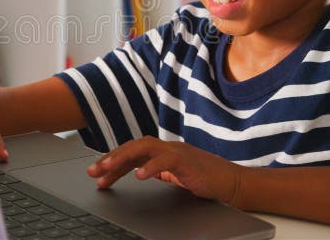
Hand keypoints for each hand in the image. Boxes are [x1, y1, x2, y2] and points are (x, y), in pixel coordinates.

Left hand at [86, 136, 242, 204]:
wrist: (236, 184)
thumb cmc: (208, 181)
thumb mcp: (177, 176)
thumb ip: (160, 171)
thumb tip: (140, 172)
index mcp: (164, 152)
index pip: (133, 153)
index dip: (113, 162)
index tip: (96, 174)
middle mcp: (169, 148)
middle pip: (134, 147)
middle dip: (111, 158)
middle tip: (94, 171)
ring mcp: (178, 152)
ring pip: (145, 147)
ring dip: (123, 158)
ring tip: (108, 169)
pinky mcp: (189, 162)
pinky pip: (166, 160)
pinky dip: (152, 167)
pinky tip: (140, 176)